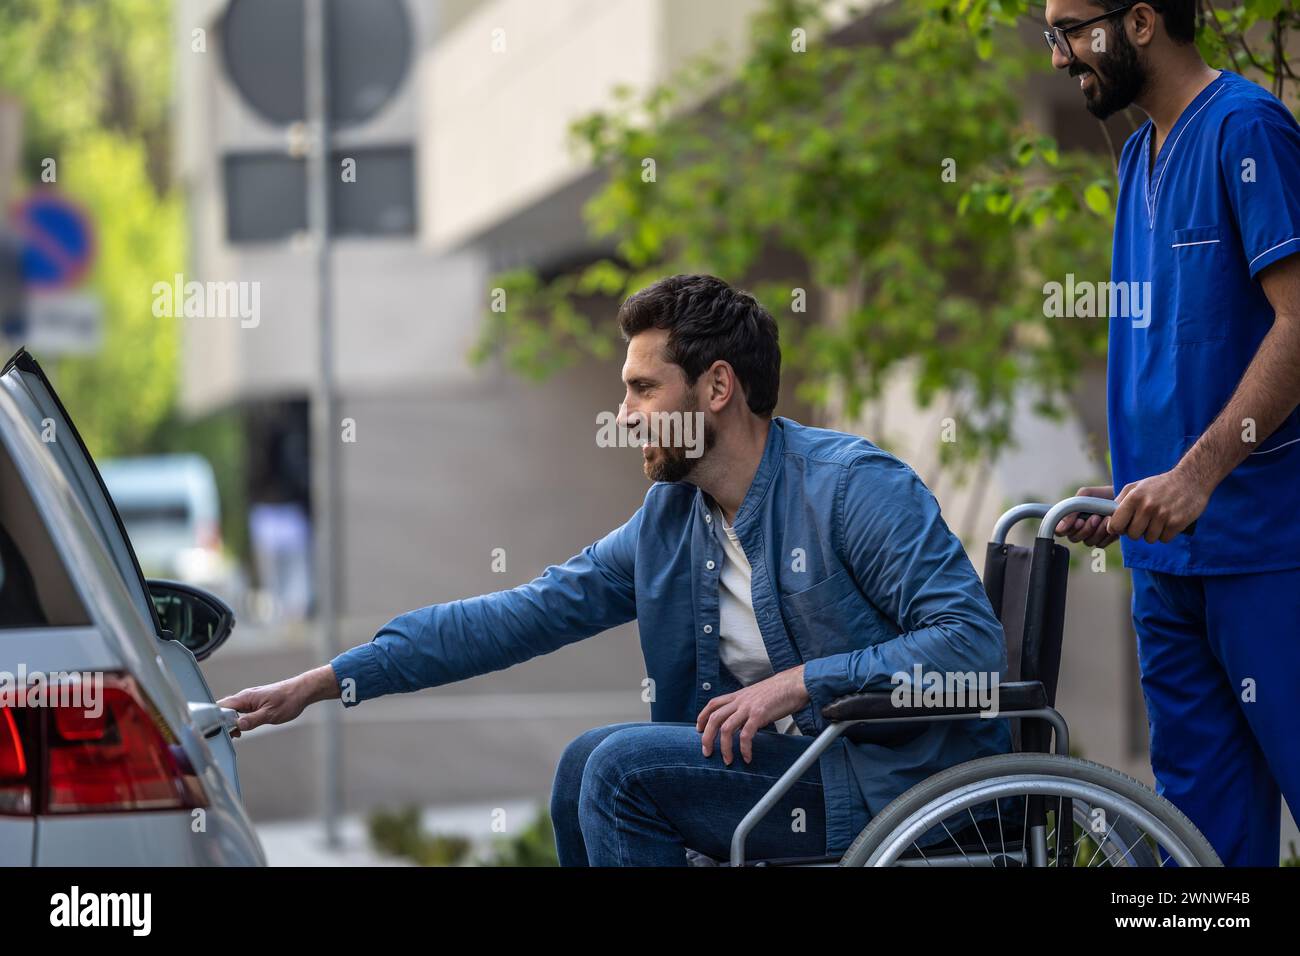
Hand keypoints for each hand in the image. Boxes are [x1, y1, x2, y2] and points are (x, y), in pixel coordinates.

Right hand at [217, 675, 313, 736]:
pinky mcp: (255, 703)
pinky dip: (238, 721)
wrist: (301, 691)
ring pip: (232, 712)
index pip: (222, 707)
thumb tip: (237, 726)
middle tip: (225, 737)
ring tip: (233, 736)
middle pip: (224, 710)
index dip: (216, 719)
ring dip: (230, 724)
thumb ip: (252, 720)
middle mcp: (245, 697)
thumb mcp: (270, 714)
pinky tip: (241, 731)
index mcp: (245, 697)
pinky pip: (241, 712)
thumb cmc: (288, 699)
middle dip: (221, 723)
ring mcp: (249, 700)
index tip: (217, 731)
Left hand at [695, 665, 809, 764]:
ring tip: (727, 761)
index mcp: (738, 695)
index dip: (703, 717)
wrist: (795, 683)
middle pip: (714, 718)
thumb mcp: (757, 695)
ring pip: (726, 728)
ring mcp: (749, 707)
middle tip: (707, 752)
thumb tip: (743, 721)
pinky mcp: (759, 715)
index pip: (713, 704)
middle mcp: (740, 701)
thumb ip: (747, 706)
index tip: (699, 729)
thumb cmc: (780, 691)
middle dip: (707, 737)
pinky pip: (746, 735)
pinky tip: (747, 757)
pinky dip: (744, 748)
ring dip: (724, 747)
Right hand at [1054, 485, 1118, 547]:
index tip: (1078, 521)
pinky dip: (1106, 535)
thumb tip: (1061, 525)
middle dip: (1085, 529)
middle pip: (1073, 538)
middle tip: (1095, 517)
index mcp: (1071, 517)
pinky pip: (1100, 544)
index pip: (1060, 530)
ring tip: (1106, 518)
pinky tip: (1112, 523)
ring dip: (1097, 531)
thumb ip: (1071, 507)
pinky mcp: (1104, 540)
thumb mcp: (1086, 494)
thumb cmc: (1105, 495)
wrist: (1126, 497)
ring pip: (1087, 542)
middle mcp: (1080, 528)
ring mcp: (1092, 535)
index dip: (1065, 530)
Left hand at [1109, 468, 1209, 542]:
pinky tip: (1169, 521)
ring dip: (1153, 533)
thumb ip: (1120, 501)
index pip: (1115, 526)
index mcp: (1134, 497)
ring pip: (1149, 539)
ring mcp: (1163, 515)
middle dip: (1137, 531)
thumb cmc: (1159, 484)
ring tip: (1158, 519)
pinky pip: (1164, 539)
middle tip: (1144, 522)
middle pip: (1132, 535)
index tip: (1123, 526)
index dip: (1118, 528)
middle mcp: (1147, 507)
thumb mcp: (1136, 486)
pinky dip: (1166, 534)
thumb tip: (1108, 518)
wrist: (1191, 479)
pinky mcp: (1177, 523)